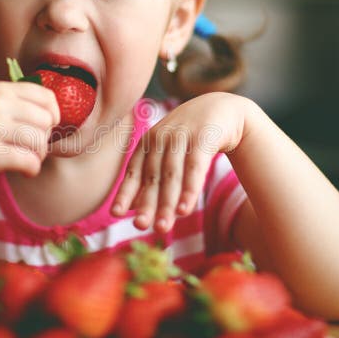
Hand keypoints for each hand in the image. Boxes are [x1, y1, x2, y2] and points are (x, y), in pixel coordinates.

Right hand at [0, 81, 59, 192]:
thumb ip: (24, 104)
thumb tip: (60, 111)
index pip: (46, 97)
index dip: (52, 116)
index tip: (41, 128)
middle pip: (46, 120)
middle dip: (43, 139)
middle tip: (29, 148)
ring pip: (39, 141)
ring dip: (38, 156)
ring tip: (25, 158)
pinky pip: (30, 162)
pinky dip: (31, 169)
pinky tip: (21, 170)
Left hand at [111, 93, 248, 232]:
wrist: (223, 109)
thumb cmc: (190, 138)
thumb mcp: (167, 153)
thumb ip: (151, 176)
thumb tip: (131, 207)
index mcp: (148, 142)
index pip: (134, 171)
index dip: (125, 192)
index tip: (115, 214)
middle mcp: (161, 138)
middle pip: (152, 176)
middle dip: (146, 203)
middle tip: (140, 227)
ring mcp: (182, 136)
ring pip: (172, 175)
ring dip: (167, 203)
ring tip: (162, 228)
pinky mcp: (204, 137)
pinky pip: (195, 167)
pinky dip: (189, 189)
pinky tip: (185, 210)